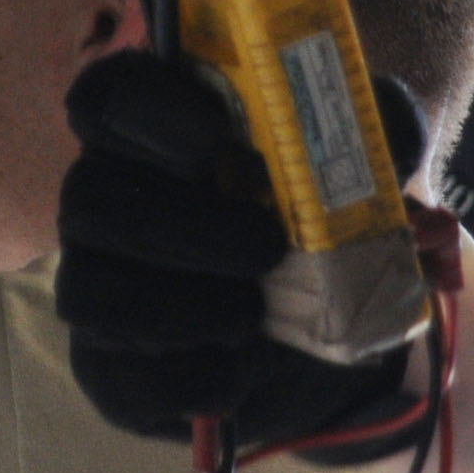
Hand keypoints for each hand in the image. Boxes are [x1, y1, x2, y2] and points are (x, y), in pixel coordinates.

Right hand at [56, 52, 426, 451]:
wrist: (329, 342)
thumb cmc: (326, 232)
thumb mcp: (366, 170)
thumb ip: (378, 130)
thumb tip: (386, 122)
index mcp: (154, 137)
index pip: (108, 97)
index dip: (147, 112)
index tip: (217, 141)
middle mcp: (107, 205)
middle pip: (87, 197)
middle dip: (181, 226)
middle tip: (266, 247)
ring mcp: (99, 288)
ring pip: (89, 291)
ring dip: (179, 305)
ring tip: (254, 314)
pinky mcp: (110, 370)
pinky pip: (120, 374)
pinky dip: (188, 375)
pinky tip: (241, 367)